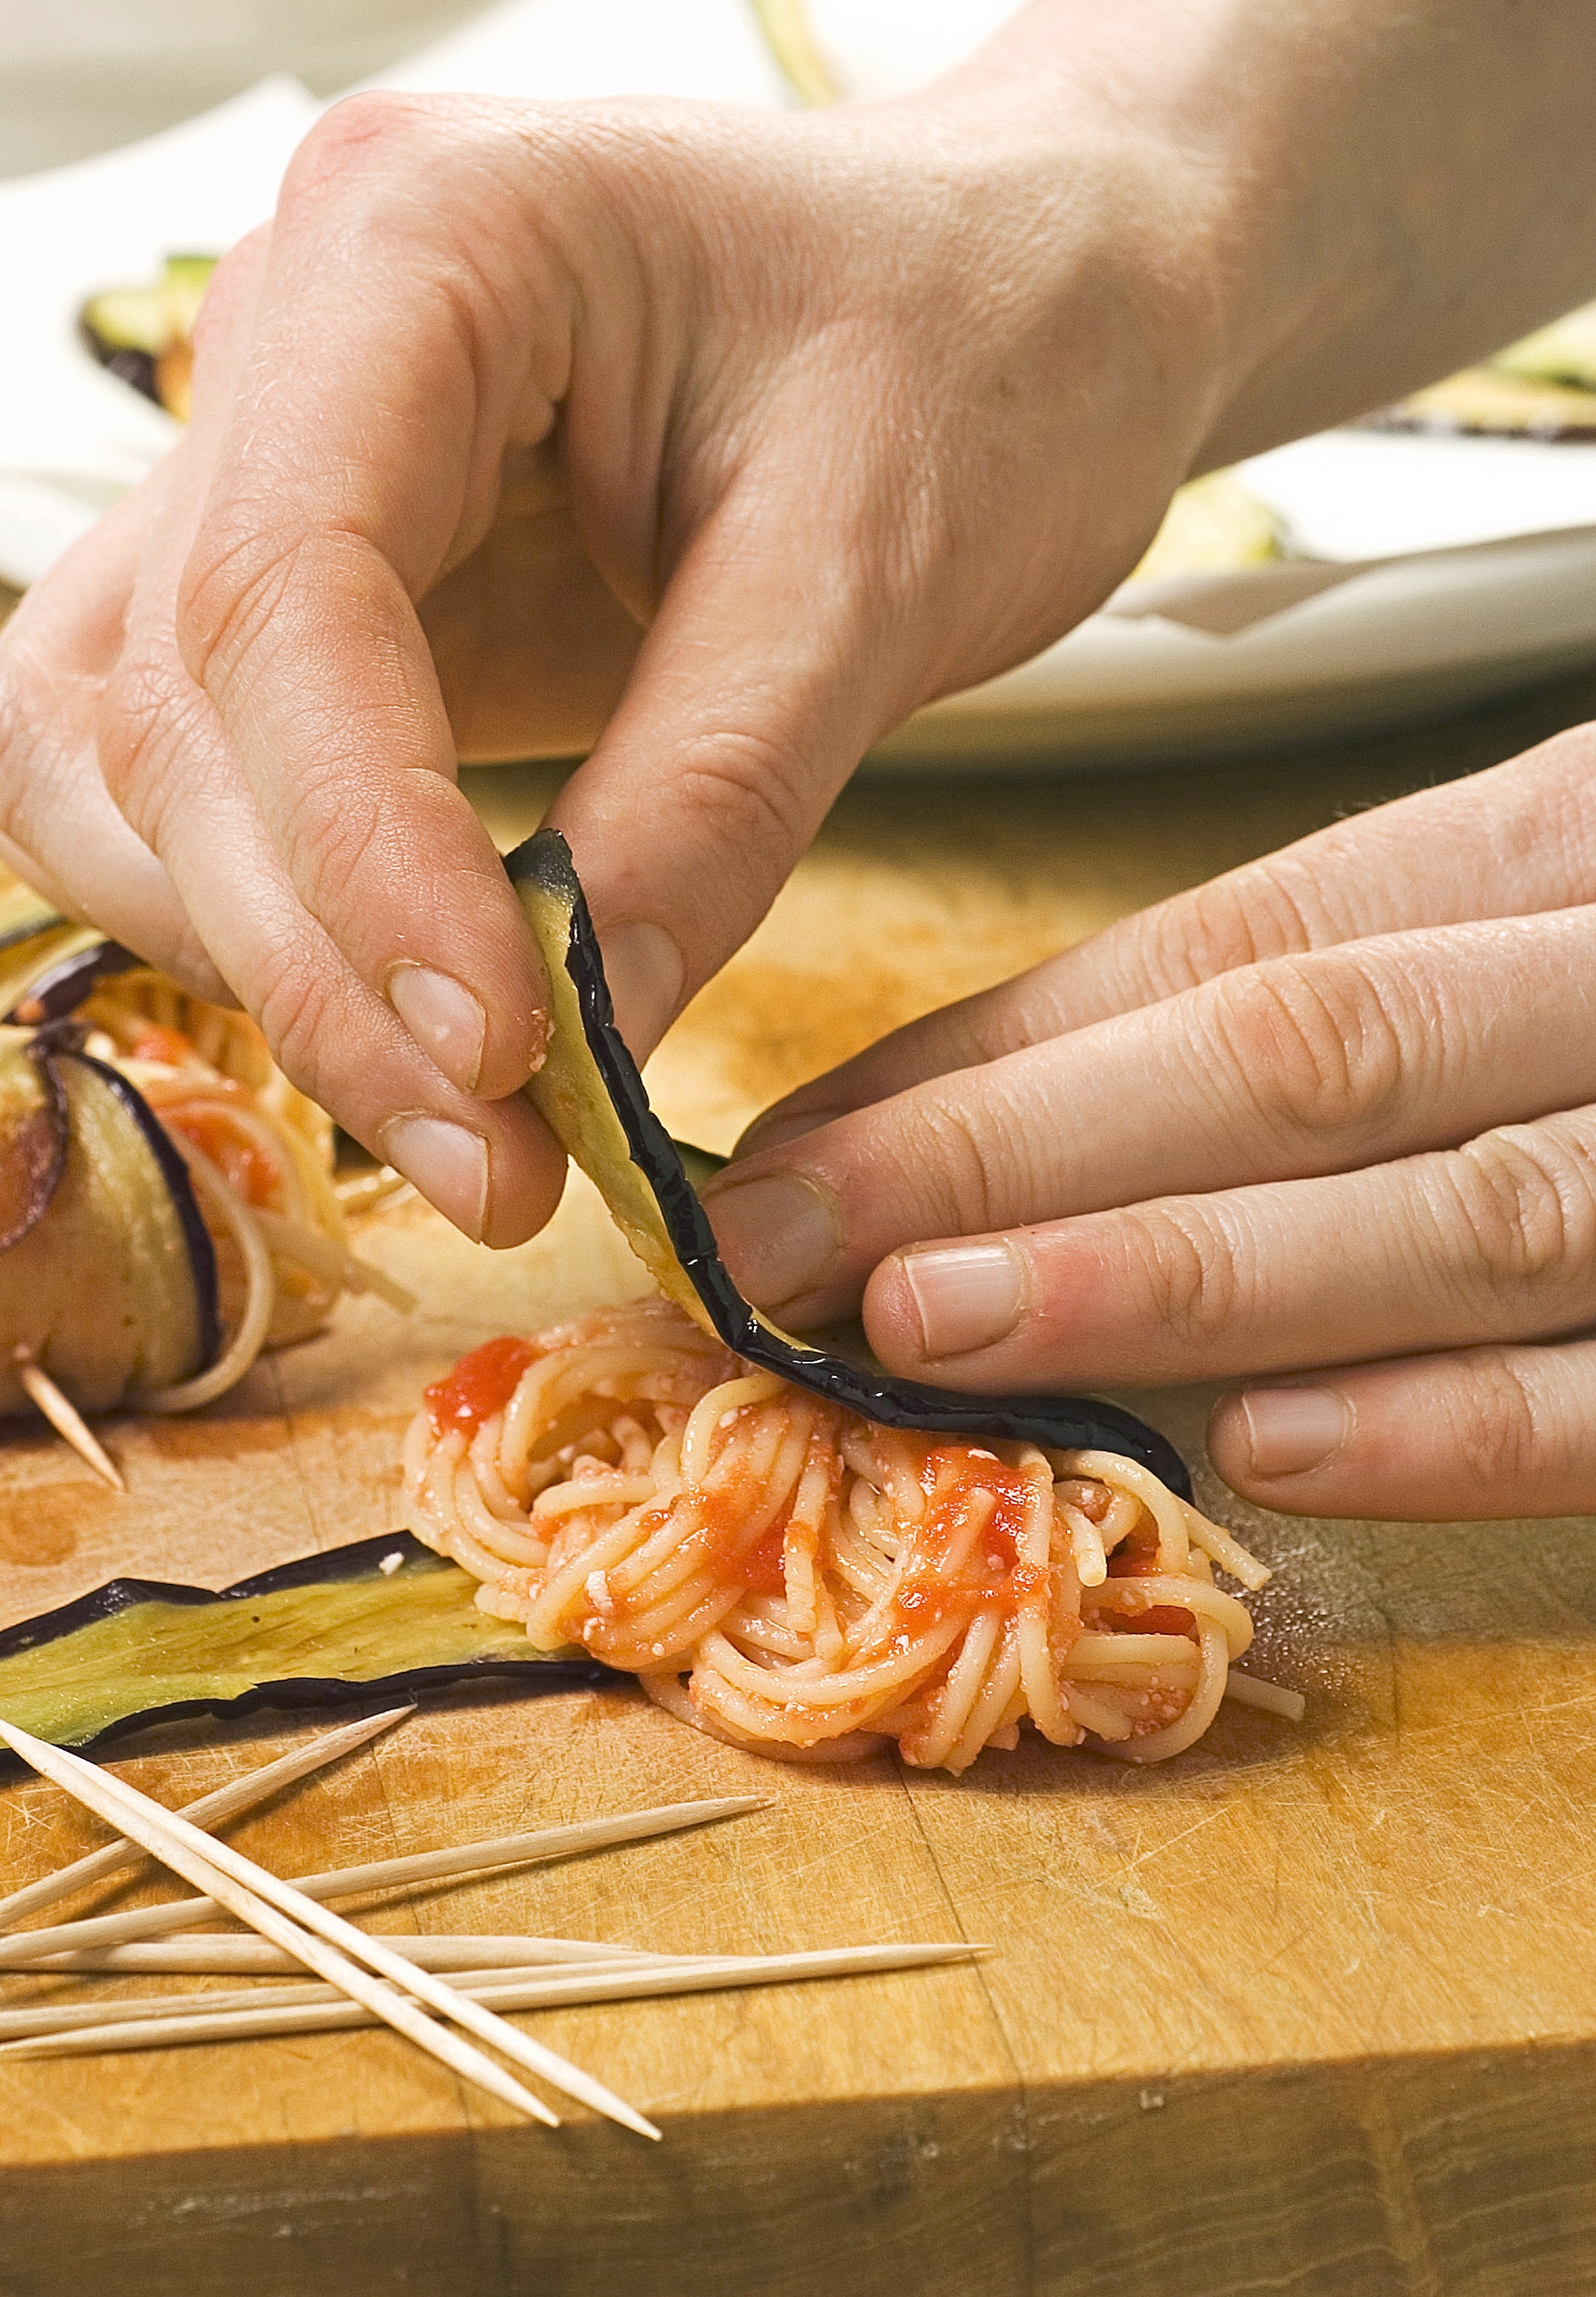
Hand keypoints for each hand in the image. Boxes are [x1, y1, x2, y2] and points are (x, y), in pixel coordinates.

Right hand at [0, 78, 1219, 1240]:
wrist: (1011, 274)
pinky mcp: (285, 562)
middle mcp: (279, 320)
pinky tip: (375, 1004)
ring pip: (104, 743)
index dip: (356, 853)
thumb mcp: (886, 563)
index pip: (283, 588)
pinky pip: (147, 752)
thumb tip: (563, 1046)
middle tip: (498, 1167)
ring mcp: (254, 440)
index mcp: (417, 231)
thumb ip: (713, 792)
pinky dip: (222, 895)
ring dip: (242, 949)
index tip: (497, 1056)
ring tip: (458, 1118)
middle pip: (169, 695)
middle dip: (312, 957)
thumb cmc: (983, 347)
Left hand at [706, 724, 1595, 1517]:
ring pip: (1443, 1214)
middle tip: (778, 1243)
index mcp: (1552, 846)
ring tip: (933, 1327)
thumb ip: (1365, 991)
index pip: (1231, 946)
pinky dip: (1447, 1425)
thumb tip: (1015, 1124)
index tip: (785, 1147)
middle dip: (1007, 1154)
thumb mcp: (1561, 899)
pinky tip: (1254, 1450)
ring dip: (1168, 1281)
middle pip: (1294, 1056)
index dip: (991, 1056)